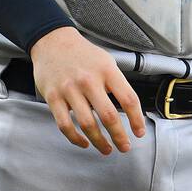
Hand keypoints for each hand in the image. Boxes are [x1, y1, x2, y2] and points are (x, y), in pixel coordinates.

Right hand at [28, 26, 145, 154]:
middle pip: (108, 116)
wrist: (52, 41)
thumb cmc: (83, 54)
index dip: (137, 120)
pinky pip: (65, 124)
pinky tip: (84, 142)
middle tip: (124, 147)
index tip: (139, 132)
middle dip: (119, 137)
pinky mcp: (53, 97)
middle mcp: (88, 80)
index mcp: (107, 71)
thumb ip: (117, 84)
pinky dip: (76, 138)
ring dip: (99, 142)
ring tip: (107, 149)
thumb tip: (131, 111)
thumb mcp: (106, 62)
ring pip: (87, 124)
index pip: (128, 99)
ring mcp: (69, 89)